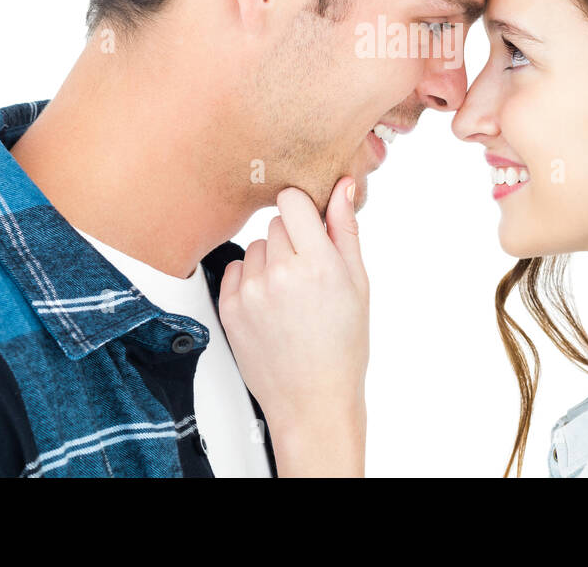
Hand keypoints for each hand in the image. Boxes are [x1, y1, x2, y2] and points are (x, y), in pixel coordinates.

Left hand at [218, 175, 368, 475]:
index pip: (292, 200)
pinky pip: (237, 270)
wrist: (312, 400)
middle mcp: (281, 273)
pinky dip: (251, 281)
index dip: (303, 209)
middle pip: (276, 223)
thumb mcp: (357, 284)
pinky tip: (270, 306)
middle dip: (293, 239)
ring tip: (290, 296)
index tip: (311, 225)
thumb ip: (345, 230)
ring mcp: (251, 291)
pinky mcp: (229, 308)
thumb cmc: (342, 345)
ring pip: (257, 247)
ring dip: (271, 260)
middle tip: (308, 274)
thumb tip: (342, 186)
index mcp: (319, 264)